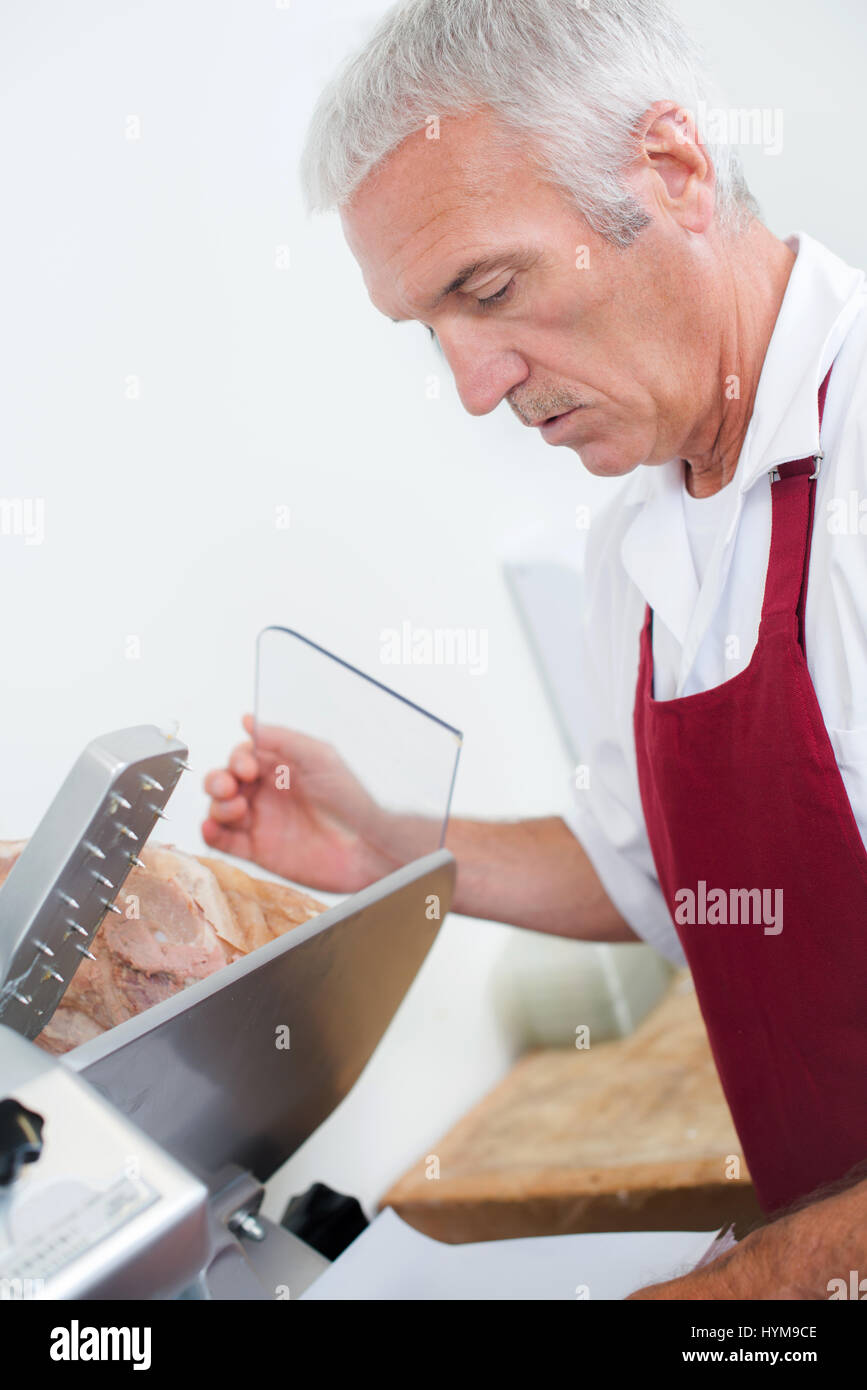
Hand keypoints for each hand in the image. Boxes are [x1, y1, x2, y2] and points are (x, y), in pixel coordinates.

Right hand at [201, 714, 402, 892]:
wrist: (363, 846)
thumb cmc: (349, 800)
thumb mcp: (319, 757)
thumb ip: (282, 738)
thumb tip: (248, 721)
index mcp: (281, 769)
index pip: (243, 757)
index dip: (238, 760)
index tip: (247, 768)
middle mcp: (268, 794)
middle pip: (224, 781)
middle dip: (217, 780)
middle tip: (229, 787)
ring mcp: (262, 822)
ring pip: (220, 809)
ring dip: (217, 805)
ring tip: (235, 809)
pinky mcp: (258, 850)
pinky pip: (224, 841)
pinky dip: (211, 833)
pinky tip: (213, 827)